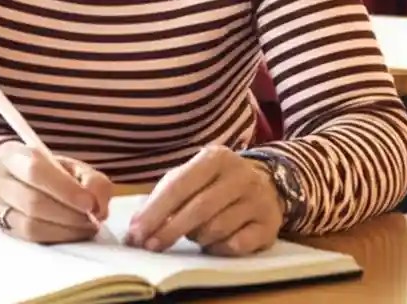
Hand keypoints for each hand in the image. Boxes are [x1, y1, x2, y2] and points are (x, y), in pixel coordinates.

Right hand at [0, 141, 112, 242]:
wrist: (6, 179)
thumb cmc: (44, 172)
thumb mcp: (68, 166)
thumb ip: (91, 180)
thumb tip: (99, 208)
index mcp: (13, 156)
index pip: (36, 171)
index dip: (66, 190)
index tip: (90, 204)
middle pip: (32, 202)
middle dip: (69, 214)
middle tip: (92, 220)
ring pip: (30, 224)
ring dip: (65, 230)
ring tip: (85, 227)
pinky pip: (29, 238)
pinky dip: (56, 238)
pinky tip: (71, 233)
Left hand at [126, 145, 282, 256]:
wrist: (266, 186)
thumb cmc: (214, 184)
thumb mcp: (188, 179)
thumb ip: (162, 198)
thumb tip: (135, 228)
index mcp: (215, 157)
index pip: (179, 186)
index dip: (155, 212)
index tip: (136, 234)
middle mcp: (240, 175)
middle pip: (198, 208)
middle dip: (170, 230)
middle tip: (151, 246)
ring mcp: (259, 199)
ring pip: (217, 228)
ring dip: (197, 237)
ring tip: (193, 234)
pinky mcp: (270, 225)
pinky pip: (237, 245)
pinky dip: (219, 248)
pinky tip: (214, 243)